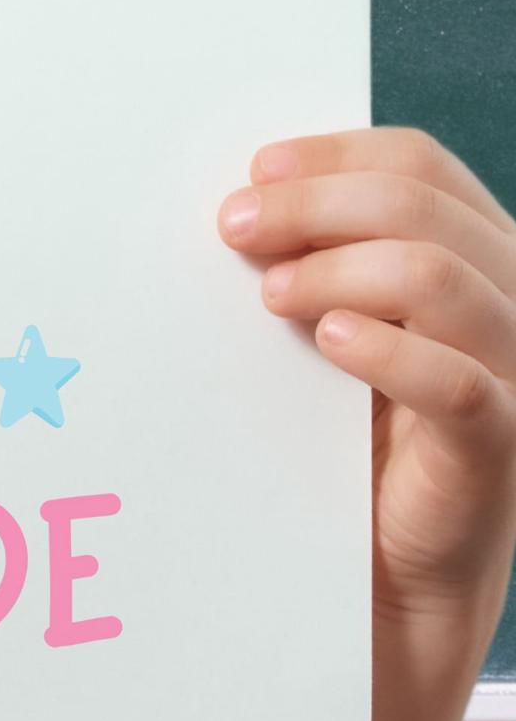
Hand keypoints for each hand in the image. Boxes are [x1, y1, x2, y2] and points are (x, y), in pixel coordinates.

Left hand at [219, 128, 515, 627]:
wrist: (388, 565)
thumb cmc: (349, 429)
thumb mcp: (334, 322)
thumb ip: (317, 259)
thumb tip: (244, 202)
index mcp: (478, 253)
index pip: (419, 163)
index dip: (332, 155)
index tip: (254, 174)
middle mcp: (511, 299)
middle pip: (421, 204)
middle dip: (314, 203)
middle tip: (234, 228)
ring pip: (440, 276)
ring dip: (338, 268)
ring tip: (272, 294)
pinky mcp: (499, 445)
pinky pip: (458, 383)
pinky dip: (386, 351)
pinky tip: (329, 340)